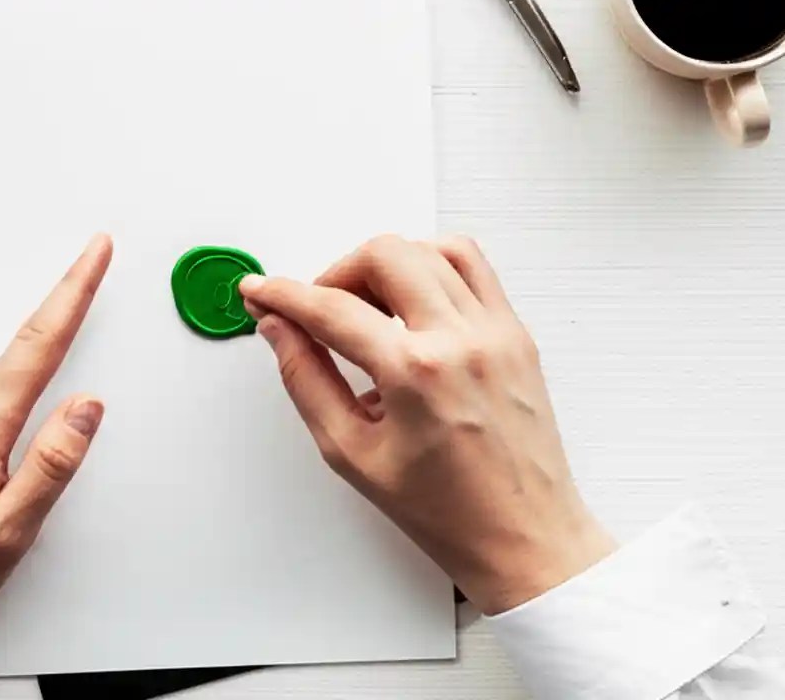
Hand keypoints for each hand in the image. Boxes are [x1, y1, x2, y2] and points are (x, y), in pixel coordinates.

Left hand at [0, 236, 113, 694]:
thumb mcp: (8, 537)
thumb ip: (52, 464)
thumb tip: (87, 405)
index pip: (36, 346)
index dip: (72, 291)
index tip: (95, 251)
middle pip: (20, 355)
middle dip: (62, 322)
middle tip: (96, 284)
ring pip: (1, 386)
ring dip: (36, 377)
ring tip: (66, 398)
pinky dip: (10, 404)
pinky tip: (18, 438)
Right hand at [238, 235, 614, 615]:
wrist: (524, 537)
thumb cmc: (446, 511)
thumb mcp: (352, 454)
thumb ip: (307, 381)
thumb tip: (280, 331)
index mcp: (415, 374)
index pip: (331, 308)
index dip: (283, 294)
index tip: (260, 291)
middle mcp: (461, 340)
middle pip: (384, 254)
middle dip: (336, 273)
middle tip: (317, 309)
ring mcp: (496, 330)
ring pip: (431, 248)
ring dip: (385, 264)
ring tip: (366, 306)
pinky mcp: (516, 332)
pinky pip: (473, 266)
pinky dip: (433, 265)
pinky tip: (411, 301)